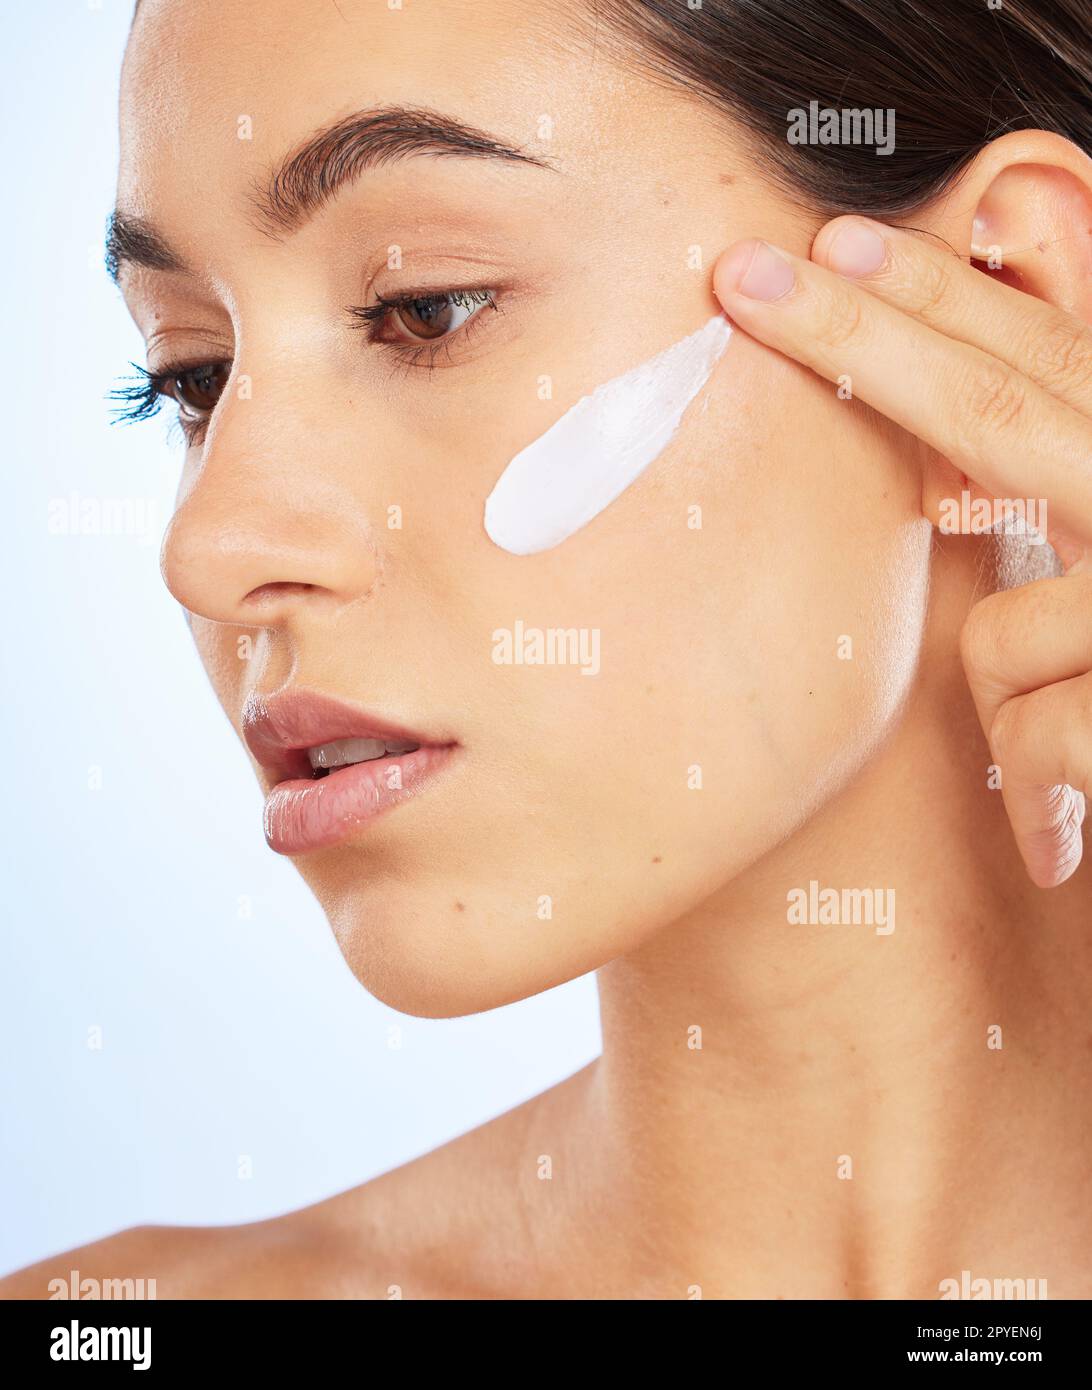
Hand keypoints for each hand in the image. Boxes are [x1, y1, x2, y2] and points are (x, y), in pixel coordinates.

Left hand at [713, 219, 1091, 886]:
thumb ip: (1055, 459)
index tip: (834, 243)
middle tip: (745, 276)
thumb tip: (1009, 248)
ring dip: (1009, 699)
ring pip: (1012, 626)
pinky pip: (1045, 735)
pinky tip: (1069, 839)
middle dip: (877, 343)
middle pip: (1015, 414)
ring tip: (1057, 768)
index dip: (947, 301)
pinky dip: (1043, 789)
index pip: (1054, 365)